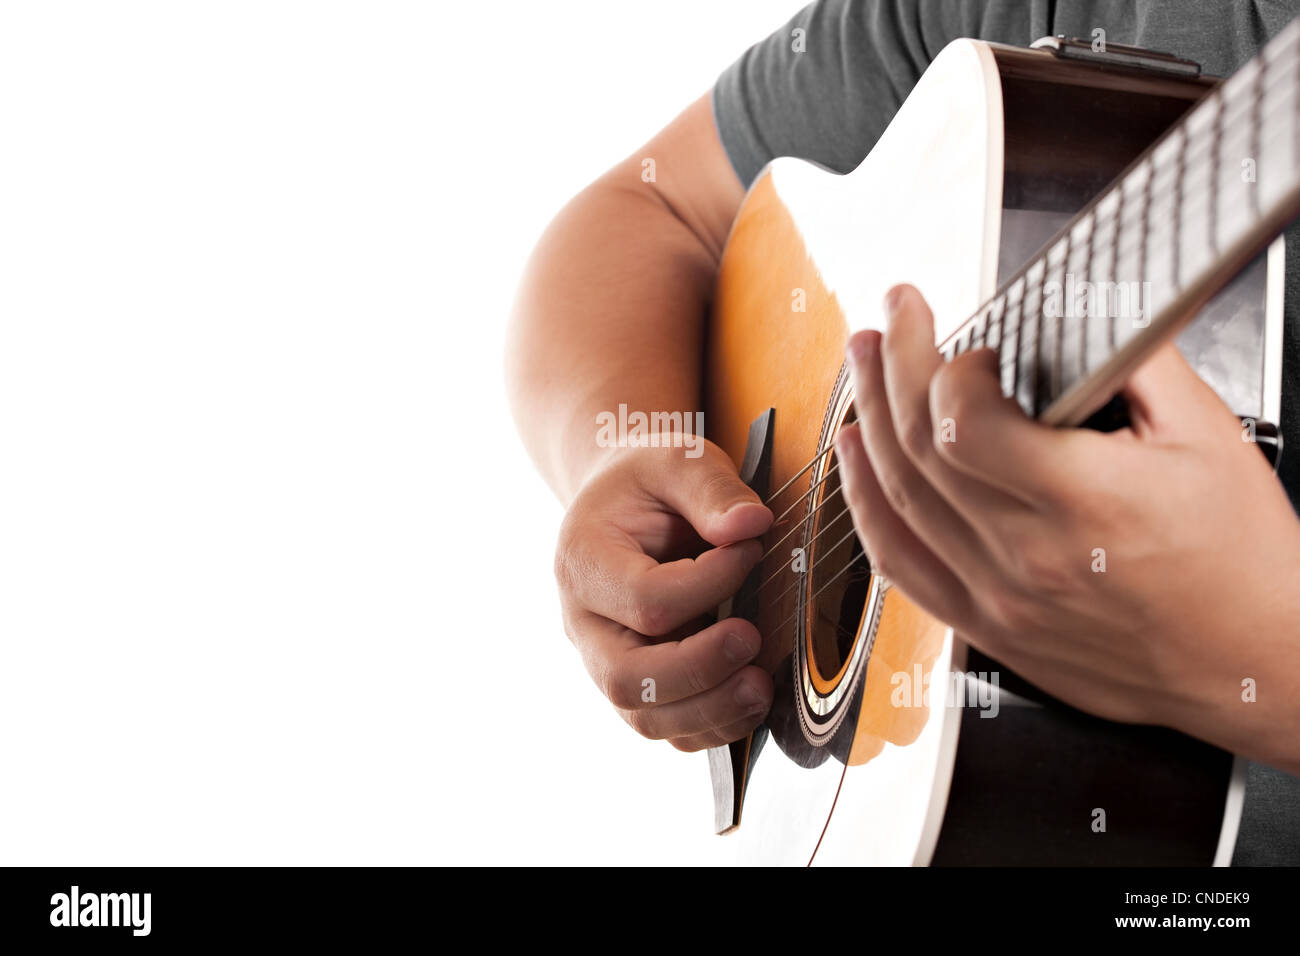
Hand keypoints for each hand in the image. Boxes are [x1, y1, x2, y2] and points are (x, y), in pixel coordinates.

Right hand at [554, 440, 773, 750]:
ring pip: (644, 717)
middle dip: (699, 669)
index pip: (643, 598)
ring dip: (710, 710)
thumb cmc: (650, 482)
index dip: (707, 585)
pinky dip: (711, 726)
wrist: (625, 503)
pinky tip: (751, 699)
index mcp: (583, 561)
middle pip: (627, 677)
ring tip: (761, 685)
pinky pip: (666, 729)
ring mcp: (604, 661)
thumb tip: (751, 526)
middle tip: (753, 640)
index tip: (753, 550)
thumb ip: (712, 490)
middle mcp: (582, 622)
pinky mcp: (635, 686)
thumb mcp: (677, 460)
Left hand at [834, 284, 1299, 770]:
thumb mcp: (1210, 438)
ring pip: (896, 501)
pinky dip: (865, 508)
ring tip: (861, 365)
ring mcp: (998, 598)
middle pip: (918, 449)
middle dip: (892, 367)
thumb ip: (1135, 363)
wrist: (1256, 667)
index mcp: (1085, 502)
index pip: (964, 423)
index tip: (972, 343)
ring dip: (867, 422)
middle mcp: (1028, 557)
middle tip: (890, 317)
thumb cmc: (1244, 564)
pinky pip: (900, 566)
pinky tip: (855, 461)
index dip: (950, 367)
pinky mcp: (987, 627)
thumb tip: (1077, 311)